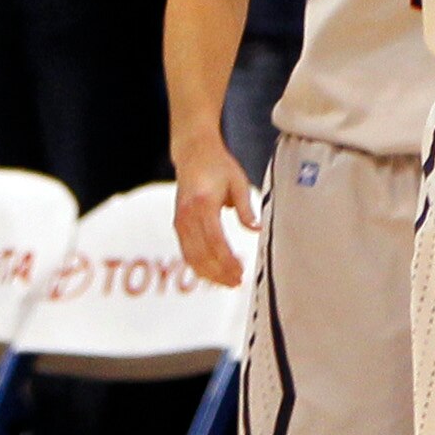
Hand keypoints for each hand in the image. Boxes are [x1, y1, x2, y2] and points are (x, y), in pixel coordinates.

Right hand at [172, 144, 259, 285]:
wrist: (193, 152)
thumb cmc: (218, 165)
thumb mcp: (238, 181)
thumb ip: (245, 207)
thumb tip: (256, 229)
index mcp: (203, 204)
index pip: (215, 241)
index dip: (227, 260)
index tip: (240, 271)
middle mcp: (187, 215)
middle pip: (201, 254)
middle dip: (219, 272)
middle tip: (237, 282)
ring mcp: (180, 221)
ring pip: (191, 257)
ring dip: (209, 273)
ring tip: (228, 282)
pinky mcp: (178, 224)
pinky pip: (186, 252)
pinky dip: (199, 266)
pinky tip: (213, 273)